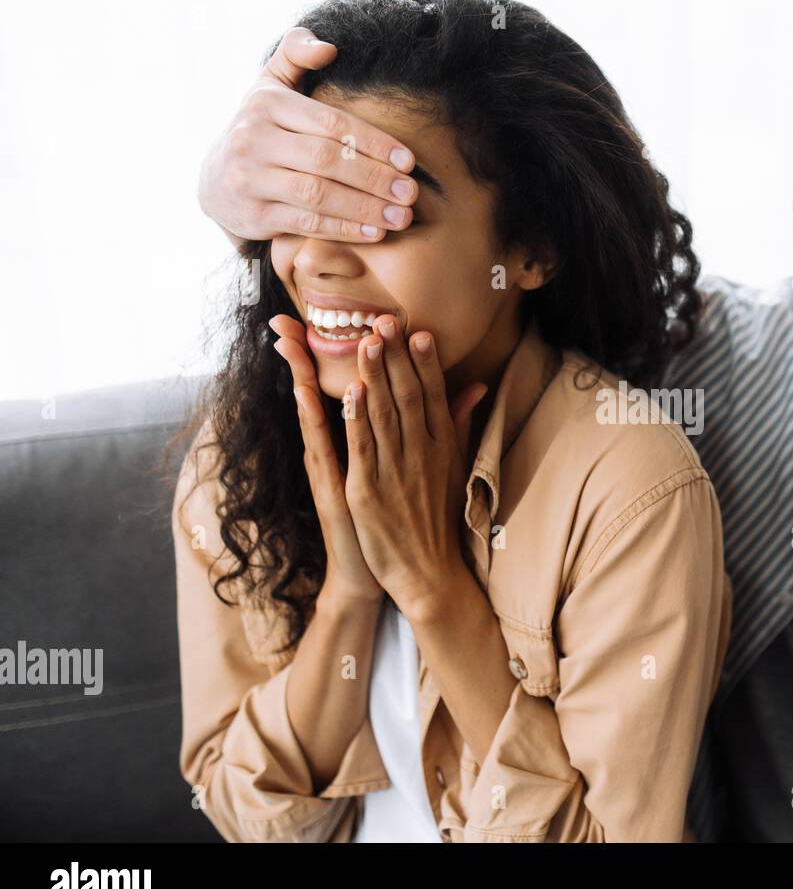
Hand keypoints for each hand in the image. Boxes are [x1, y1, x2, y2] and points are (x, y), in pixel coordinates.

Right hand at [198, 26, 418, 245]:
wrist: (213, 180)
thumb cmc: (259, 129)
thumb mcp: (269, 86)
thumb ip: (295, 55)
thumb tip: (329, 47)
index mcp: (267, 104)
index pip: (330, 123)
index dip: (373, 142)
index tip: (408, 161)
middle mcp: (254, 140)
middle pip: (326, 160)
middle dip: (375, 178)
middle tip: (411, 193)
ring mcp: (251, 179)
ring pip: (317, 195)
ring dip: (364, 208)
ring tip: (400, 217)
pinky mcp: (253, 215)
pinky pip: (305, 223)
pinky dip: (342, 229)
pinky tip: (374, 233)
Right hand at [268, 315, 383, 607]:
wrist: (396, 570)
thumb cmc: (396, 518)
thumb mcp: (400, 468)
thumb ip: (407, 431)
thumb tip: (417, 398)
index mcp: (351, 444)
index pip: (332, 390)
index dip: (318, 356)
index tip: (303, 318)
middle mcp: (334, 454)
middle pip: (311, 396)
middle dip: (300, 357)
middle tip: (280, 319)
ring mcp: (331, 472)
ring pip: (313, 417)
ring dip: (305, 378)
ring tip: (293, 343)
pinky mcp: (337, 490)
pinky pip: (326, 450)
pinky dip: (319, 422)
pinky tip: (313, 396)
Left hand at [338, 316, 487, 620]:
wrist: (428, 572)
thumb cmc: (438, 518)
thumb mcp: (454, 467)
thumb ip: (459, 422)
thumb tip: (478, 386)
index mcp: (441, 446)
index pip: (433, 395)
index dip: (424, 363)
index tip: (417, 331)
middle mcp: (420, 454)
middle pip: (407, 398)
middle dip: (396, 358)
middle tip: (385, 321)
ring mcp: (394, 472)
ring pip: (383, 416)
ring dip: (374, 378)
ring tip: (366, 343)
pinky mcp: (367, 492)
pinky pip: (361, 449)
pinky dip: (355, 420)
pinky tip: (349, 393)